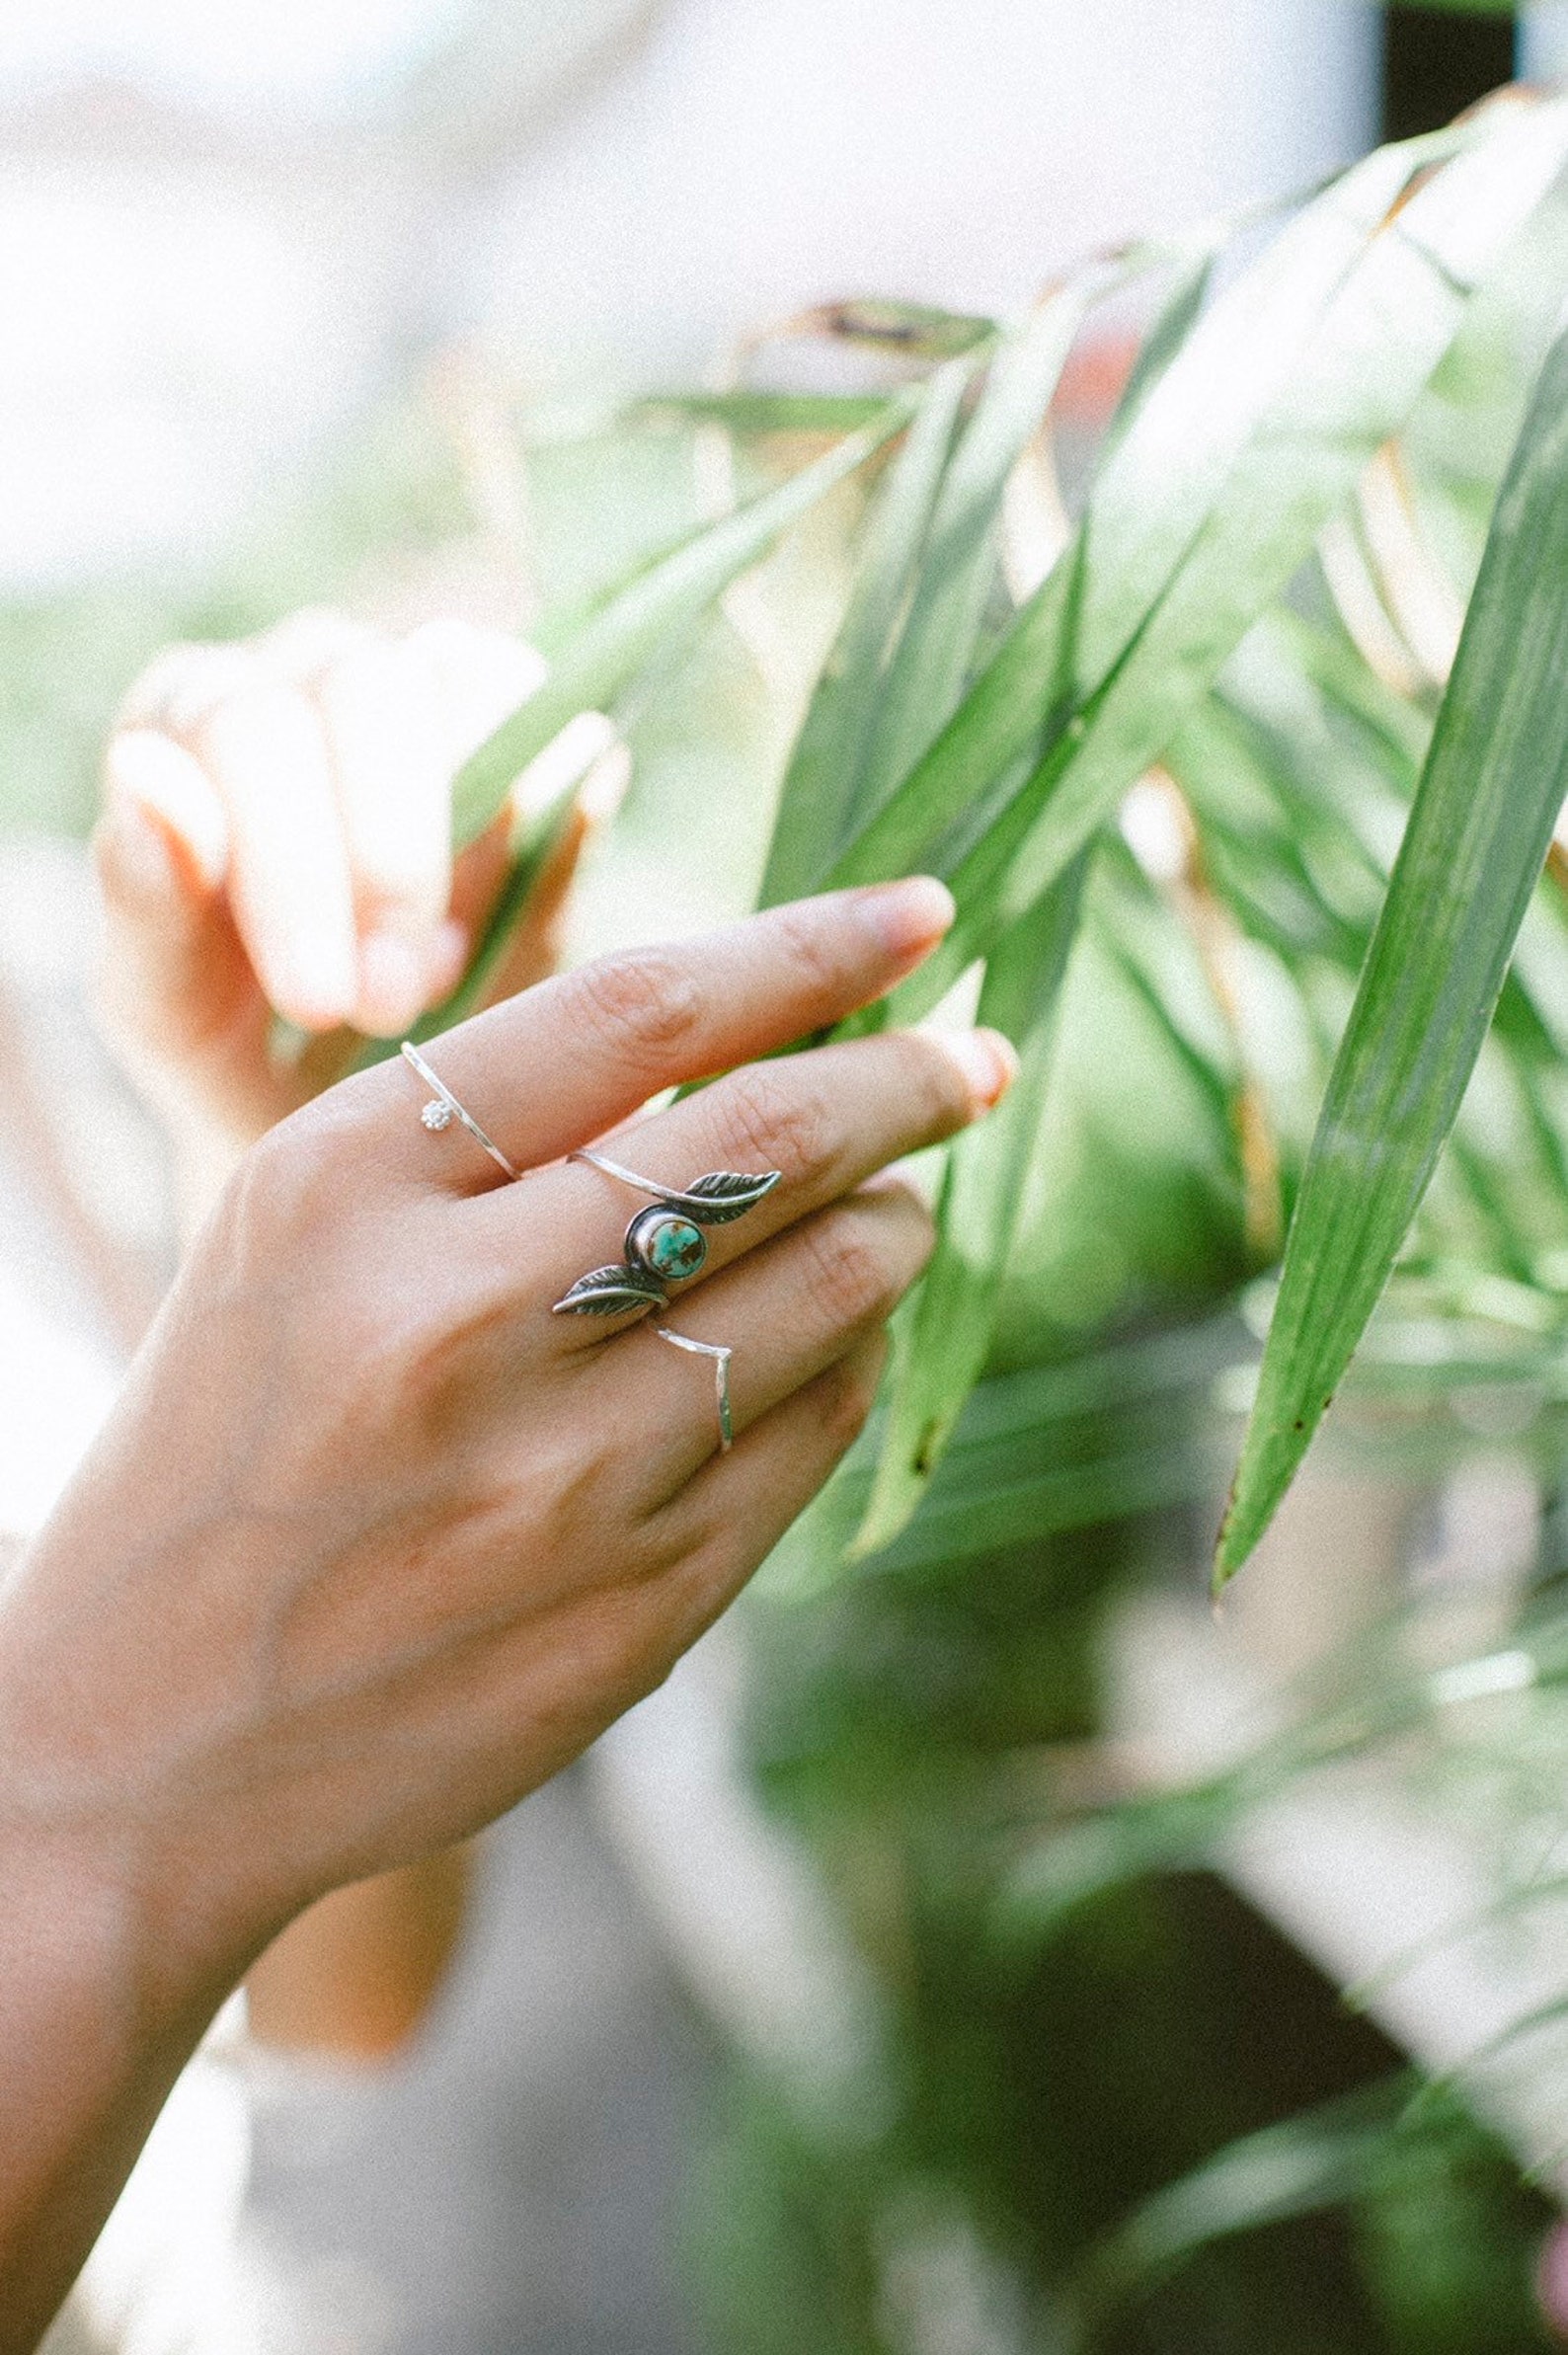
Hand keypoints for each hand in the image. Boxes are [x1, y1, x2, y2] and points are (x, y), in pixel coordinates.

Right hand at [0, 882, 1012, 2027]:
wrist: (153, 1735)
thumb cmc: (232, 1436)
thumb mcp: (294, 1228)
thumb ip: (495, 1125)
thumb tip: (764, 1037)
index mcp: (347, 1189)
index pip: (640, 1011)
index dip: (811, 945)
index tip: (916, 914)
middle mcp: (457, 1325)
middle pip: (772, 1141)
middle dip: (912, 1075)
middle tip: (971, 1054)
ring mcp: (561, 1481)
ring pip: (838, 1283)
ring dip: (897, 1214)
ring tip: (888, 1196)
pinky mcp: (639, 1605)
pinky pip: (819, 1425)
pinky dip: (854, 1348)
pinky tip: (831, 1329)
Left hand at [93, 610, 620, 1158]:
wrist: (338, 1107)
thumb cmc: (226, 1041)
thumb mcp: (165, 1003)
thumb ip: (146, 896)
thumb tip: (147, 768)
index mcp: (192, 713)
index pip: (247, 727)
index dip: (293, 861)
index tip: (319, 1002)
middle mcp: (307, 671)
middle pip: (366, 688)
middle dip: (391, 861)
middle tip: (391, 1008)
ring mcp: (429, 686)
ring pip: (480, 690)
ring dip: (479, 849)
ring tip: (438, 981)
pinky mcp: (533, 733)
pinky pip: (568, 741)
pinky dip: (550, 840)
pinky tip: (496, 940)